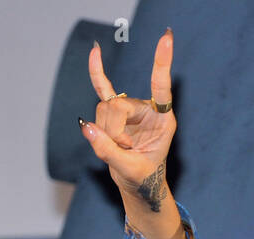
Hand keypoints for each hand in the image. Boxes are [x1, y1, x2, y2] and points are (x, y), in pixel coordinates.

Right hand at [81, 28, 175, 207]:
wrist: (139, 184)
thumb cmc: (142, 177)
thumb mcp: (129, 169)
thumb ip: (108, 150)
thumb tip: (86, 127)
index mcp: (162, 120)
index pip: (161, 87)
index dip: (162, 64)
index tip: (167, 39)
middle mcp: (147, 109)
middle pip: (117, 105)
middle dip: (112, 130)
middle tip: (120, 149)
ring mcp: (131, 109)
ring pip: (104, 108)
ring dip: (104, 131)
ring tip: (117, 148)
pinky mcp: (116, 113)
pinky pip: (103, 89)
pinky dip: (97, 72)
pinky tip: (94, 52)